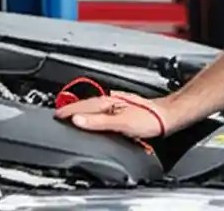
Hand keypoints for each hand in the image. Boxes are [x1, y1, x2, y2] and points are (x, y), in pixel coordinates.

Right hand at [53, 90, 171, 138]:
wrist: (166, 117)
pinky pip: (101, 109)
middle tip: (59, 114)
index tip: (56, 115)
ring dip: (81, 109)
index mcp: (107, 102)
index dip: (67, 111)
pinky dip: (92, 112)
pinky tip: (95, 116)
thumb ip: (97, 122)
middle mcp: (111, 100)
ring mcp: (117, 103)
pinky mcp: (122, 108)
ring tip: (72, 114)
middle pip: (85, 104)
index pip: (81, 106)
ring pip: (93, 105)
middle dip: (71, 108)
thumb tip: (77, 120)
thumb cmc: (148, 120)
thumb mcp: (120, 124)